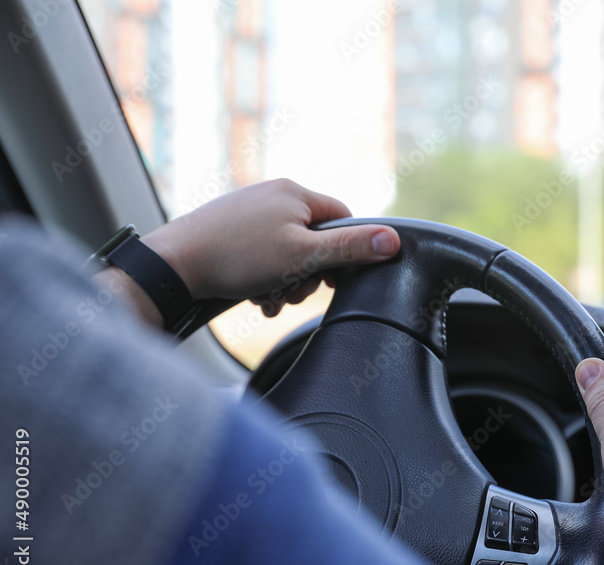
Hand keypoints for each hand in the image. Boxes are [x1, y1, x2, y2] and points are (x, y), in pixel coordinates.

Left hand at [143, 179, 399, 314]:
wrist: (173, 265)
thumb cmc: (238, 257)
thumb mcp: (303, 257)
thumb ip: (350, 248)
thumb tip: (393, 240)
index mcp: (295, 193)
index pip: (343, 218)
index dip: (346, 251)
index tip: (333, 278)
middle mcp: (273, 195)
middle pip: (315, 239)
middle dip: (308, 273)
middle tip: (291, 291)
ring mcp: (249, 211)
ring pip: (288, 252)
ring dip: (285, 281)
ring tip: (267, 296)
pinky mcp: (230, 229)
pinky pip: (262, 255)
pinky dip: (263, 278)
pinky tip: (253, 294)